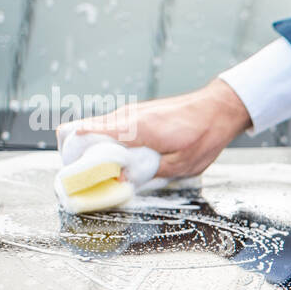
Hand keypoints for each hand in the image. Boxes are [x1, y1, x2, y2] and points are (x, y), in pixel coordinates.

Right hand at [54, 78, 251, 178]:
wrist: (218, 108)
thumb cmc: (204, 135)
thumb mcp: (181, 165)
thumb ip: (149, 173)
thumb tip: (122, 180)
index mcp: (136, 128)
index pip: (88, 133)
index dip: (74, 153)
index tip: (72, 172)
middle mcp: (128, 116)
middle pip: (83, 129)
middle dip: (76, 152)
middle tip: (80, 175)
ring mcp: (130, 112)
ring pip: (95, 127)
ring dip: (91, 147)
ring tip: (95, 170)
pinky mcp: (137, 113)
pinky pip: (110, 126)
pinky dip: (104, 140)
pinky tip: (113, 157)